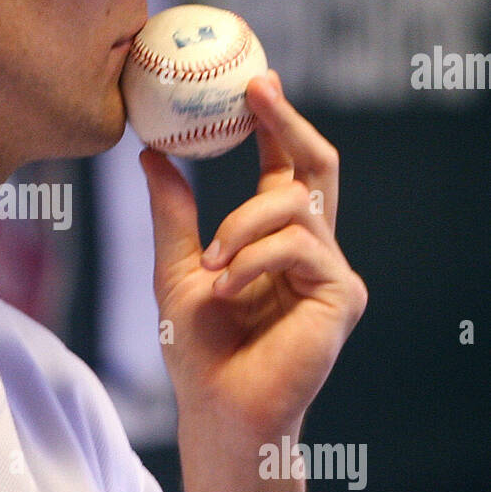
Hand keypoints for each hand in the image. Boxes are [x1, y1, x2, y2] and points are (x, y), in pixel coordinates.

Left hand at [140, 70, 367, 444]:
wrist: (218, 409)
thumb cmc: (199, 349)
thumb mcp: (175, 268)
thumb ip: (173, 213)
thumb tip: (150, 154)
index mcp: (275, 240)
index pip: (284, 168)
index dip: (275, 123)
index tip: (254, 82)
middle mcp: (311, 249)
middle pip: (316, 167)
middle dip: (287, 121)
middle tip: (257, 89)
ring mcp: (331, 270)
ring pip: (294, 206)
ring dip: (242, 227)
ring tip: (213, 265)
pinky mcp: (341, 293)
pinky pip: (299, 246)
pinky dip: (254, 261)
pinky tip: (228, 289)